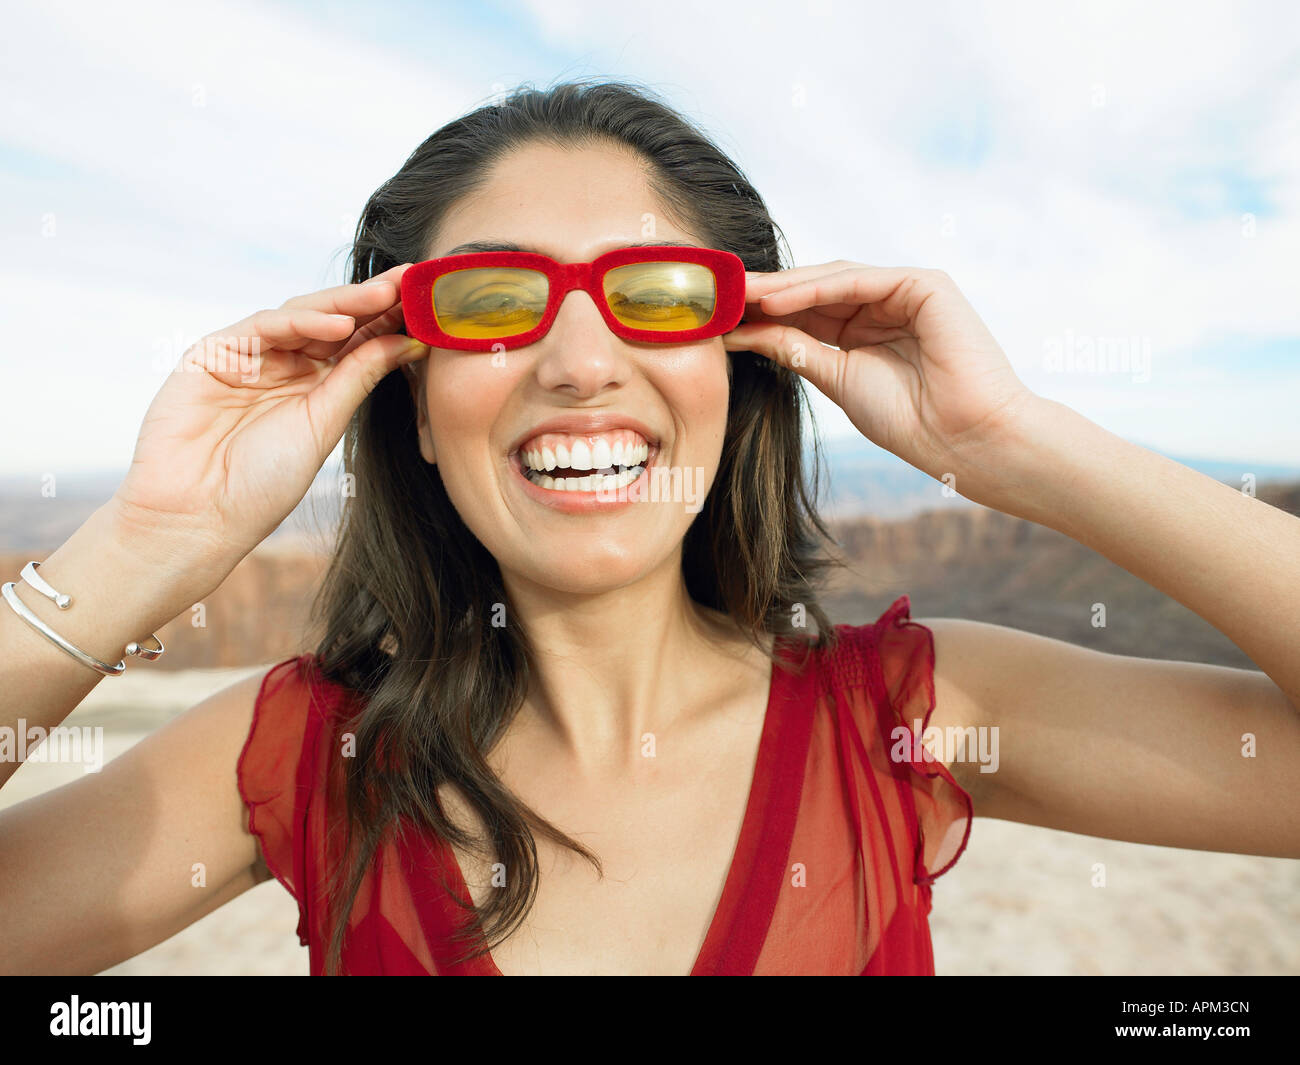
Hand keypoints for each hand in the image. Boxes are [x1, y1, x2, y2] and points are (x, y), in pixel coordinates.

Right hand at [111, 263, 429, 574]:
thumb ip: (359, 378)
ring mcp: (247, 356)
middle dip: (371, 301)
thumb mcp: (324, 425)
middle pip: (331, 321)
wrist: (199, 515)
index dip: (389, 321)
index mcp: (313, 386)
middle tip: (409, 283)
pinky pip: (262, 326)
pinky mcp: (212, 352)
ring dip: (343, 303)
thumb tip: (409, 340)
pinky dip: (300, 321)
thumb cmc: (263, 483)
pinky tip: (338, 324)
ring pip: (300, 315)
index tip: (426, 303)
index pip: (356, 343)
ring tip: (383, 297)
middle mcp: (282, 365)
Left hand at [723, 261, 1036, 485]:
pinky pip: (859, 280)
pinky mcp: (924, 284)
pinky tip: (778, 299)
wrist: (965, 439)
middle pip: (813, 288)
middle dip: (765, 293)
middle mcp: (883, 303)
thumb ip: (795, 349)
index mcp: (863, 329)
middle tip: (717, 296)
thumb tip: (744, 331)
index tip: (717, 316)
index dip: (761, 311)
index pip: (804, 310)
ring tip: (741, 295)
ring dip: (783, 286)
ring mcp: (905, 290)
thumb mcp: (836, 378)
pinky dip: (817, 287)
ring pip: (832, 278)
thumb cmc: (909, 420)